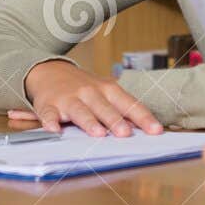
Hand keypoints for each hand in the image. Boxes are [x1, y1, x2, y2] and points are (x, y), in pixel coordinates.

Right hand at [14, 60, 162, 137]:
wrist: (50, 71)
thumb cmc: (85, 88)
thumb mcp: (106, 93)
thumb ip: (123, 109)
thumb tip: (145, 128)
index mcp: (108, 90)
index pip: (129, 104)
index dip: (143, 117)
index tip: (155, 131)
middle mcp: (90, 93)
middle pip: (104, 108)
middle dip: (115, 120)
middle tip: (126, 134)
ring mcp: (69, 99)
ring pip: (80, 111)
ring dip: (89, 122)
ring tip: (98, 134)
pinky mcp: (49, 106)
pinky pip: (49, 115)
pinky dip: (51, 122)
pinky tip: (54, 131)